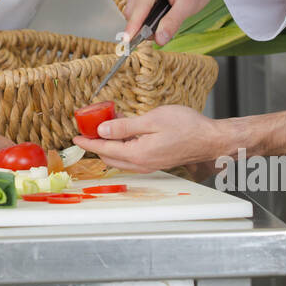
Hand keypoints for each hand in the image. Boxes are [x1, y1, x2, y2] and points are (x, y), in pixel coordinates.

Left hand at [71, 104, 227, 172]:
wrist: (210, 139)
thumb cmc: (187, 127)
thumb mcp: (152, 120)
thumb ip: (125, 126)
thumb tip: (102, 130)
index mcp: (138, 154)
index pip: (104, 149)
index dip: (88, 142)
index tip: (75, 138)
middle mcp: (141, 164)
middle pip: (109, 156)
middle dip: (96, 145)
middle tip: (86, 130)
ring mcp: (149, 165)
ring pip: (119, 158)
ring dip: (109, 145)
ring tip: (103, 127)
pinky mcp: (155, 161)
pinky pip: (131, 156)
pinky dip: (122, 146)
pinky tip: (123, 132)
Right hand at [123, 0, 220, 44]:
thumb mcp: (190, 5)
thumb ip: (173, 22)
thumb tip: (159, 38)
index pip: (140, 5)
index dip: (134, 25)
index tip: (128, 40)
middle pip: (133, 7)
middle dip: (141, 25)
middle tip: (158, 35)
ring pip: (133, 6)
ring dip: (142, 19)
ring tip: (161, 24)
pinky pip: (137, 2)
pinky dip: (145, 12)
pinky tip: (158, 15)